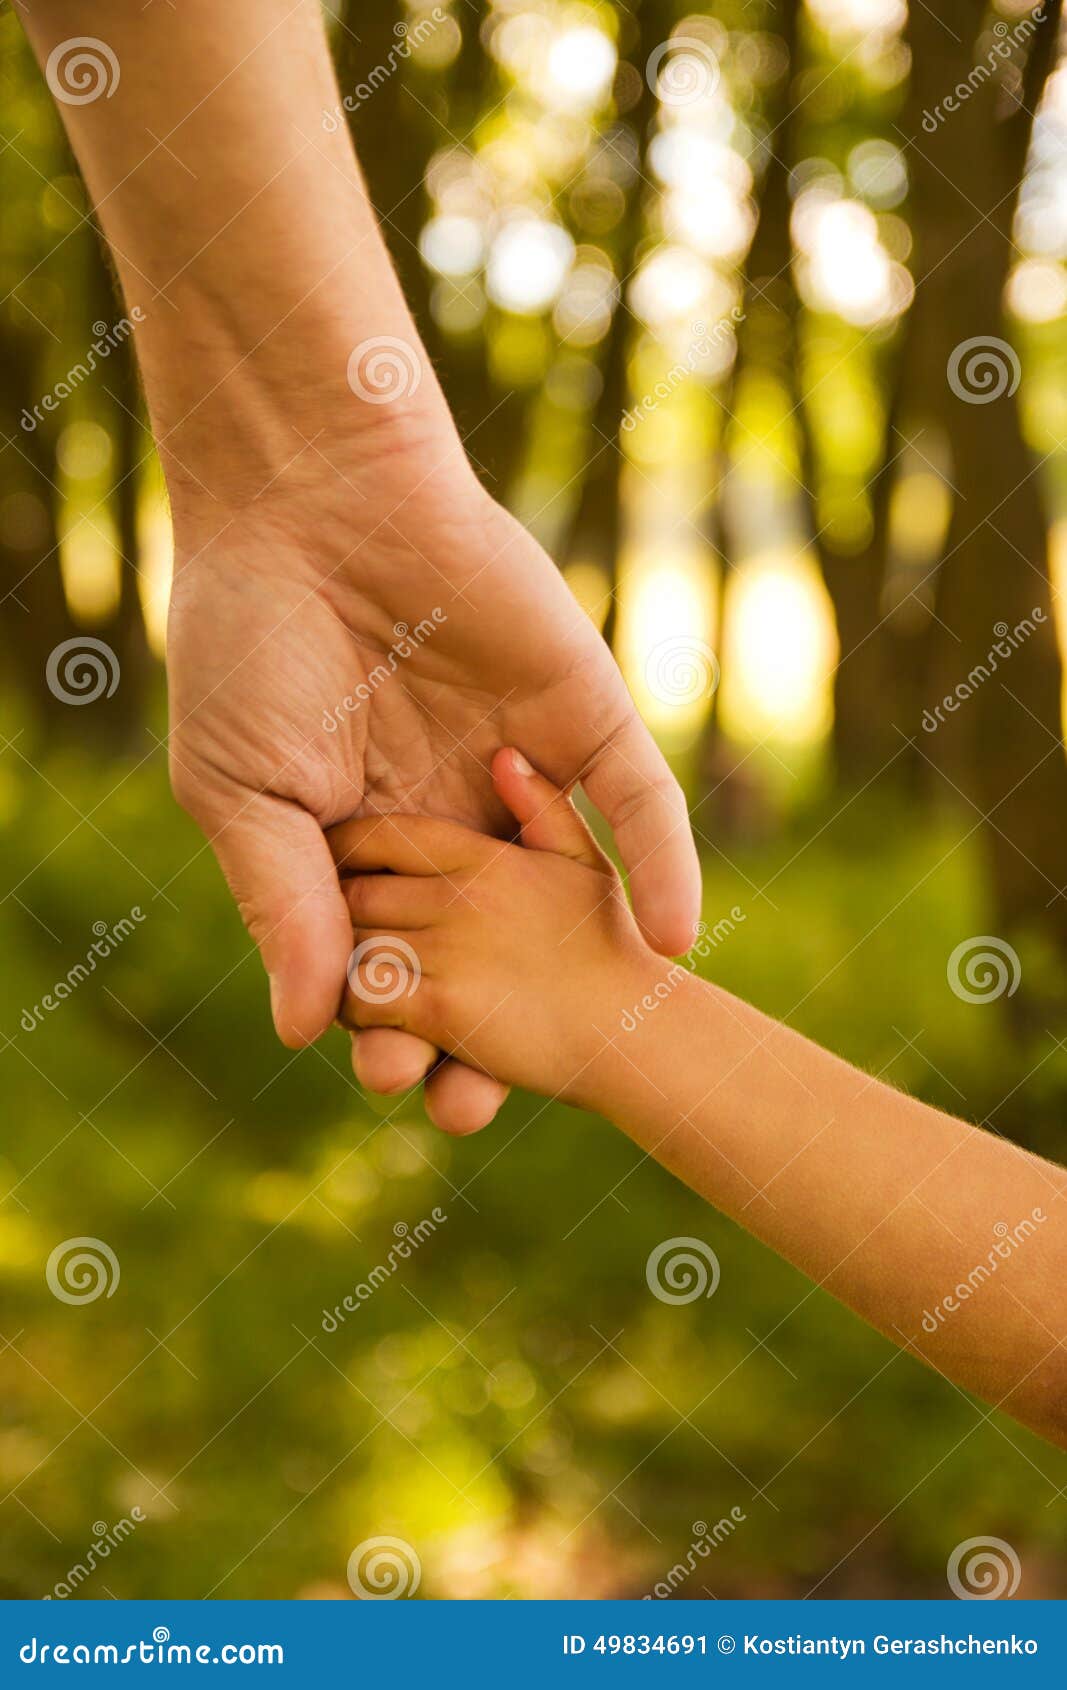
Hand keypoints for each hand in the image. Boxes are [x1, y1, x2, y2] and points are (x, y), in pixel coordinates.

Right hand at [167, 418, 699, 1129]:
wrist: (310, 497)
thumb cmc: (250, 640)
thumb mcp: (243, 790)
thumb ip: (284, 905)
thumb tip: (307, 1031)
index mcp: (366, 839)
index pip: (395, 959)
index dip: (394, 1025)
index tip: (391, 1077)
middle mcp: (453, 818)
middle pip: (485, 951)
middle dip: (478, 1028)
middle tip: (468, 1101)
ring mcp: (524, 771)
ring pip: (564, 897)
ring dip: (572, 976)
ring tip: (572, 1057)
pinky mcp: (585, 716)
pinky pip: (638, 803)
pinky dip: (662, 865)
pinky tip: (669, 939)